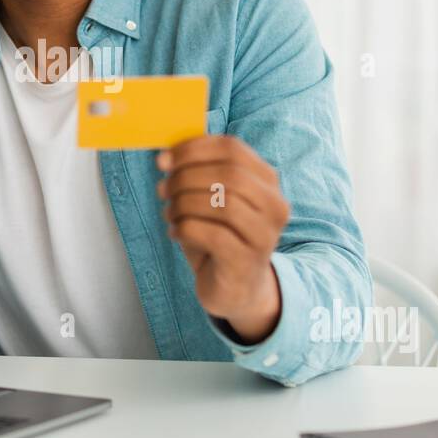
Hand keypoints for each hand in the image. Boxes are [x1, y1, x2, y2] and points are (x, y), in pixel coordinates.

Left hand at [156, 135, 289, 343]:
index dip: (193, 149)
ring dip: (183, 204)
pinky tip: (175, 233)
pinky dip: (184, 228)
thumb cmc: (219, 236)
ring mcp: (265, 234)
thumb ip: (197, 173)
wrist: (236, 289)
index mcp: (267, 181)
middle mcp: (274, 205)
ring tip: (169, 213)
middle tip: (163, 189)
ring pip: (221, 203)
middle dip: (185, 178)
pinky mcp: (247, 261)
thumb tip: (165, 156)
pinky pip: (211, 234)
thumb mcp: (212, 199)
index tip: (163, 160)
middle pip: (228, 174)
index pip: (232, 148)